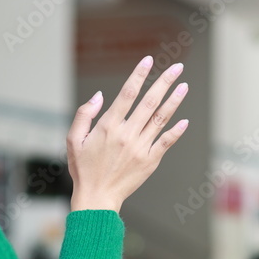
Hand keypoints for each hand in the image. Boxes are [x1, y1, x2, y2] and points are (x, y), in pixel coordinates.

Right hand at [67, 56, 188, 211]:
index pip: (127, 94)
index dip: (139, 75)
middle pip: (149, 102)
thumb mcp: (73, 139)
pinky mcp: (149, 161)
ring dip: (174, 101)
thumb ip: (84, 114)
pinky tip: (184, 120)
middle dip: (164, 82)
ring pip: (160, 119)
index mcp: (108, 126)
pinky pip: (165, 143)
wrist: (96, 197)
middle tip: (177, 67)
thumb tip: (99, 95)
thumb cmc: (83, 169)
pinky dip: (176, 131)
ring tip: (184, 86)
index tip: (149, 61)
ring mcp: (140, 148)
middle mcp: (127, 134)